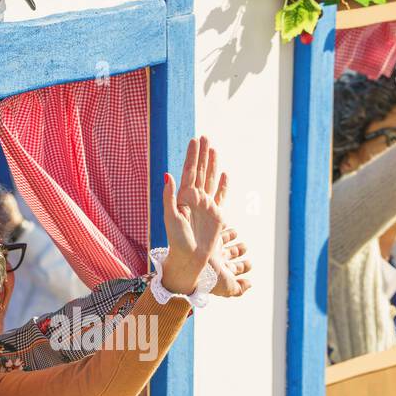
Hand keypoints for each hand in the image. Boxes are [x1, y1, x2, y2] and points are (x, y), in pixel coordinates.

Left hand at [161, 136, 226, 295]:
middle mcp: (195, 199)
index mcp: (183, 197)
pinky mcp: (217, 215)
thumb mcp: (171, 217)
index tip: (194, 140)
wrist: (189, 258)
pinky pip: (222, 196)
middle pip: (200, 172)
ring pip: (211, 180)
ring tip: (214, 149)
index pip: (189, 171)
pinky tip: (226, 174)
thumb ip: (169, 196)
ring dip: (212, 165)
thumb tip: (168, 174)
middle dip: (202, 155)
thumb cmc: (177, 240)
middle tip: (205, 137)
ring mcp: (207, 206)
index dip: (192, 156)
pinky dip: (224, 185)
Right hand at [210, 226, 251, 297]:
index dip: (243, 266)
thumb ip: (239, 288)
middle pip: (230, 253)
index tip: (249, 264)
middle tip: (244, 247)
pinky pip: (216, 229)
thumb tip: (249, 284)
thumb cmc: (210, 278)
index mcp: (222, 271)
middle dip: (238, 250)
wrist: (194, 264)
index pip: (235, 268)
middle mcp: (217, 259)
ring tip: (235, 233)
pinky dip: (221, 227)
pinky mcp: (209, 236)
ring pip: (223, 240)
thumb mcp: (227, 287)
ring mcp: (212, 247)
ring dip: (230, 236)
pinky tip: (224, 224)